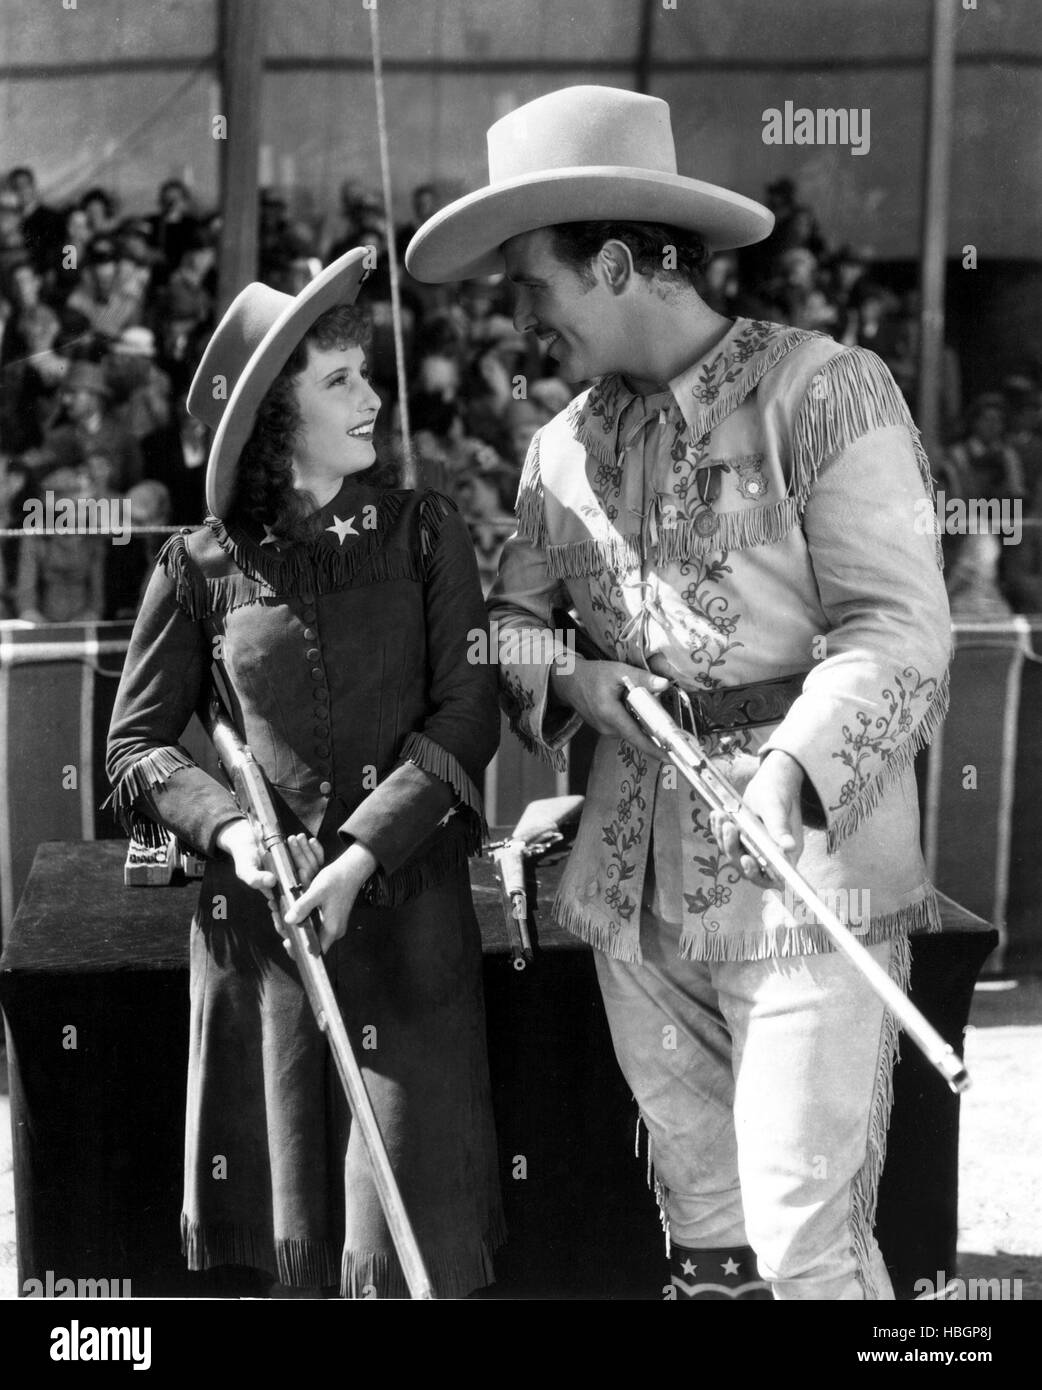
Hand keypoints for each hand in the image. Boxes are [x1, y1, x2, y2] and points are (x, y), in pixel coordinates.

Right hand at [216, 820, 323, 902]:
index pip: (295, 896)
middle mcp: (290, 883)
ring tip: (299, 838)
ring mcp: (297, 871)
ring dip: (307, 852)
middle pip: (306, 879)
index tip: (302, 872)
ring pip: (311, 867)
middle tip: (299, 852)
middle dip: (303, 863)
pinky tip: (311, 840)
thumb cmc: (244, 857)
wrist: (246, 838)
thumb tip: (272, 882)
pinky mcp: (301, 859)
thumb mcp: (246, 869)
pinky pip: (315, 858)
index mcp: (278, 892)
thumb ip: (255, 878)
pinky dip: (315, 850)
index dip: (302, 886)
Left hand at [283, 842, 378, 952]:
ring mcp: (333, 925)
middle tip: (279, 922)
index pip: (315, 951)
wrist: (352, 869)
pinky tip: (294, 909)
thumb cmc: (338, 880)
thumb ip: (302, 907)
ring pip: (311, 933)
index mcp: (332, 929)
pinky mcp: (331, 918)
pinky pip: (314, 925)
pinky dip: (303, 920)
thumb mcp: (317, 892)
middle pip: (311, 943)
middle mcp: (334, 931)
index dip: (300, 950)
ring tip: (283, 915)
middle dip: (294, 935)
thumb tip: (288, 920)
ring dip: (297, 927)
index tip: (287, 941)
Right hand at [550, 656, 669, 760]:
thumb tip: (665, 684)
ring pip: (632, 731)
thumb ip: (642, 678)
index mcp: (609, 714)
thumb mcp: (618, 671)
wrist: (569, 681)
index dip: (653, 748)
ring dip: (644, 723)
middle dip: (654, 729)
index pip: (635, 736)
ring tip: (650, 708)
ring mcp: (605, 731)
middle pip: (638, 734)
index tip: (669, 756)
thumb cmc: (593, 674)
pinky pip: (626, 728)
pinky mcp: (605, 730)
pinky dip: (634, 721)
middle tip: (671, 724)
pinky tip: (635, 708)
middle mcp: (606, 727)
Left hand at [710, 750, 805, 879]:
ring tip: (722, 817)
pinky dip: (720, 830)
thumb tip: (789, 847)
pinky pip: (727, 841)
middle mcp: (770, 854)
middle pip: (748, 867)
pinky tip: (717, 815)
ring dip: (724, 838)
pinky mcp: (743, 839)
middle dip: (734, 849)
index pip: (773, 877)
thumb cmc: (779, 792)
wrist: (771, 781)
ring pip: (734, 854)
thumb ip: (781, 827)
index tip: (746, 859)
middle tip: (729, 828)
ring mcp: (755, 847)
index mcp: (786, 852)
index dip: (759, 874)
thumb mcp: (777, 807)